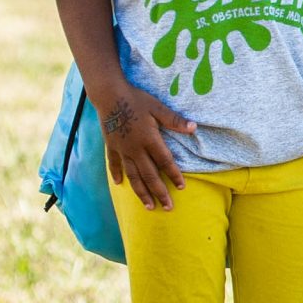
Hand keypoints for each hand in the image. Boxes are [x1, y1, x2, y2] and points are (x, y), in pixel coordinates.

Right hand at [100, 86, 194, 209]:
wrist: (109, 95)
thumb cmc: (136, 99)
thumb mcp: (157, 107)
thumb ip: (174, 120)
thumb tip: (194, 128)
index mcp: (149, 139)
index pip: (165, 161)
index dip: (174, 175)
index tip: (182, 187)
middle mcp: (136, 149)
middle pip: (149, 175)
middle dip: (160, 192)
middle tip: (167, 207)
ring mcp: (122, 150)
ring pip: (133, 176)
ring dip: (141, 192)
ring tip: (148, 206)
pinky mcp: (111, 146)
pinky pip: (114, 164)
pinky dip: (116, 174)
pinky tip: (119, 184)